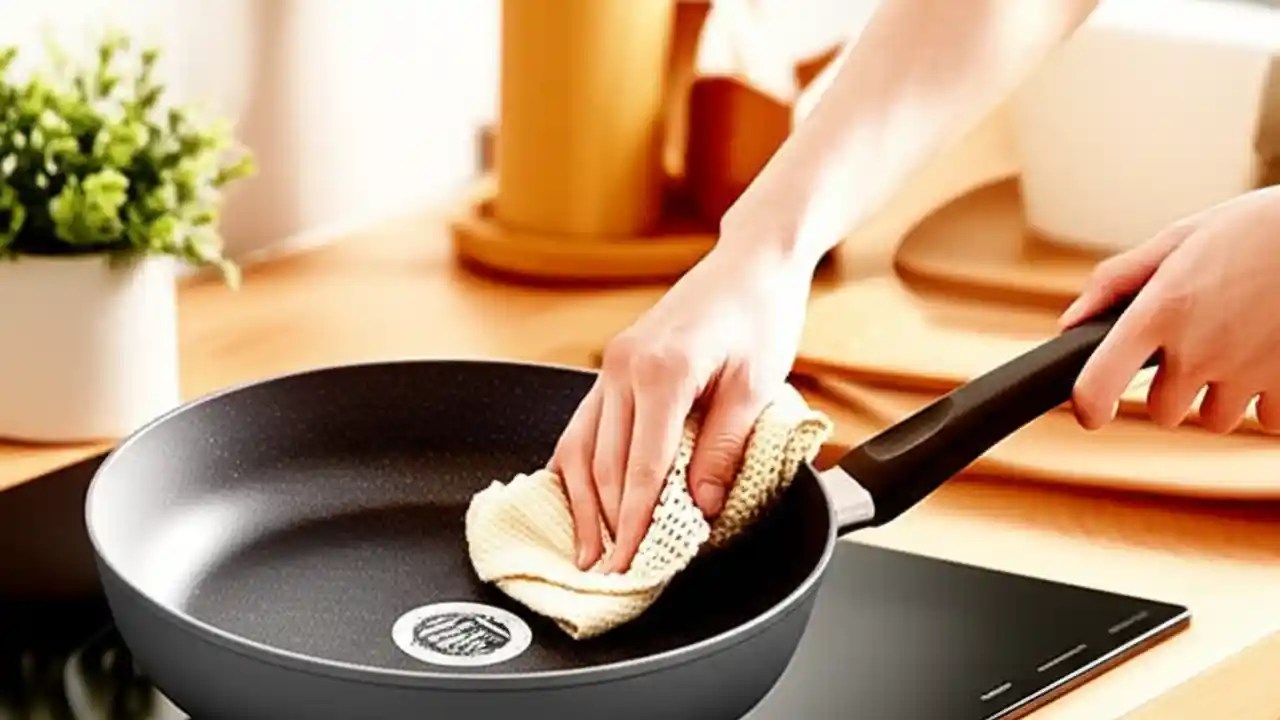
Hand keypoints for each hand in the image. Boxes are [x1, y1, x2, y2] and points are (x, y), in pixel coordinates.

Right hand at [548, 242, 814, 573]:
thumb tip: (700, 506)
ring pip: (582, 447)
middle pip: (605, 464)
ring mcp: (611, 366)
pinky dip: (576, 467)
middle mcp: (624, 368)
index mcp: (663, 371)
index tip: (631, 564)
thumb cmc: (759, 315)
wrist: (749, 264)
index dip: (636, 524)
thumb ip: (724, 448)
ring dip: (582, 503)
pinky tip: (577, 498)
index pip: (644, 468)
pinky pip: (583, 425)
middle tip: (607, 572)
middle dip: (606, 524)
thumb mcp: (756, 385)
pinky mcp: (611, 367)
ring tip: (585, 550)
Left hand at [1061, 185, 1279, 434]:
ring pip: (1215, 419)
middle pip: (1164, 411)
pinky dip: (1268, 401)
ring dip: (1221, 397)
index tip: (1095, 413)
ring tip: (1239, 349)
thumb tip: (1071, 323)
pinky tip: (1272, 359)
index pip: (1099, 383)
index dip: (1090, 407)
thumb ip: (1118, 280)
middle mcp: (1198, 349)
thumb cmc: (1255, 228)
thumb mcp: (1182, 238)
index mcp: (1160, 311)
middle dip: (1173, 390)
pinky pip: (1266, 421)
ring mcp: (1246, 371)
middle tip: (1197, 350)